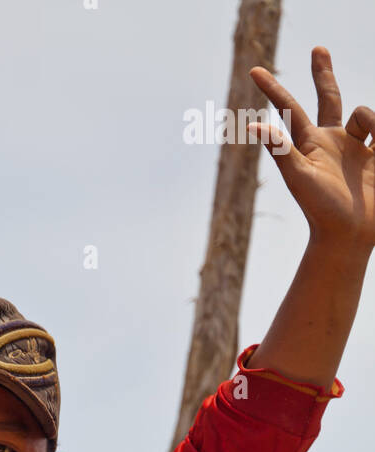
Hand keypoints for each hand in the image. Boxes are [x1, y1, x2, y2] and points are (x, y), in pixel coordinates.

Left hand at [249, 47, 374, 248]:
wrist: (350, 237)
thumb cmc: (321, 210)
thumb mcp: (300, 178)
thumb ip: (280, 149)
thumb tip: (253, 125)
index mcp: (310, 143)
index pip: (289, 108)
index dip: (273, 89)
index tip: (253, 72)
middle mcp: (331, 141)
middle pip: (328, 97)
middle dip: (324, 73)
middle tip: (320, 50)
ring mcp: (356, 147)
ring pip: (365, 113)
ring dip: (372, 120)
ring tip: (374, 145)